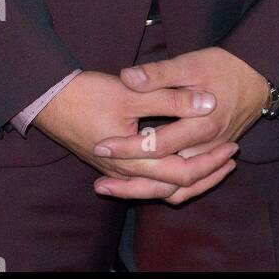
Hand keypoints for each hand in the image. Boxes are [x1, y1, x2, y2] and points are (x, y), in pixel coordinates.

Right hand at [33, 70, 239, 200]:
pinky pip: (146, 178)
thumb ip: (170, 98)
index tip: (232, 147)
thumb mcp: (131, 92)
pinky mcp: (111, 163)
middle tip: (231, 157)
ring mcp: (117, 170)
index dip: (210, 162)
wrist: (47, 100)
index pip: (182, 173)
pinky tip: (175, 161)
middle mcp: (127, 171)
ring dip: (188, 177)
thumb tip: (207, 102)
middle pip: (174, 186)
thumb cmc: (86, 94)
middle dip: (206, 173)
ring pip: (160, 186)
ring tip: (213, 164)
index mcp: (134, 158)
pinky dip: (167, 174)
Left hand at [89, 48, 267, 200]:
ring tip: (115, 190)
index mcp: (200, 124)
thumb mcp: (190, 64)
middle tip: (100, 184)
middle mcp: (206, 147)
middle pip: (167, 178)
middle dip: (131, 184)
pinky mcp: (210, 157)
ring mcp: (210, 155)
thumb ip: (159, 74)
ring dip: (146, 192)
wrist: (257, 77)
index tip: (101, 145)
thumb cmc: (223, 67)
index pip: (157, 145)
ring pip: (179, 188)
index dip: (127, 147)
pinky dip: (168, 190)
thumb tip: (128, 77)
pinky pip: (190, 185)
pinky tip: (147, 185)